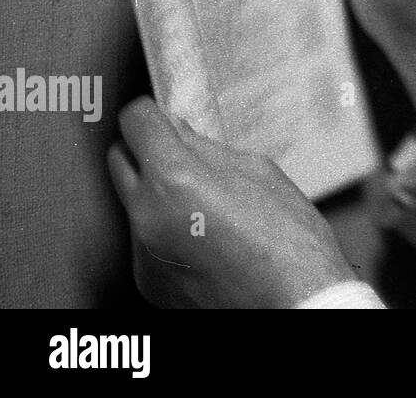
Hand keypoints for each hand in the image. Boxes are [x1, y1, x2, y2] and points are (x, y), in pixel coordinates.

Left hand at [107, 97, 354, 307]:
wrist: (295, 303)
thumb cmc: (290, 242)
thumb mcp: (259, 172)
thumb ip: (209, 150)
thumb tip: (179, 133)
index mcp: (175, 179)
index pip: (135, 122)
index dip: (152, 113)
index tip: (162, 115)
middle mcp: (146, 215)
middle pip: (119, 160)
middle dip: (146, 150)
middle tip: (181, 153)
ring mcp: (141, 253)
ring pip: (133, 202)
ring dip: (157, 194)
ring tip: (206, 207)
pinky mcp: (147, 281)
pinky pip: (144, 240)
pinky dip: (164, 232)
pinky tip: (204, 239)